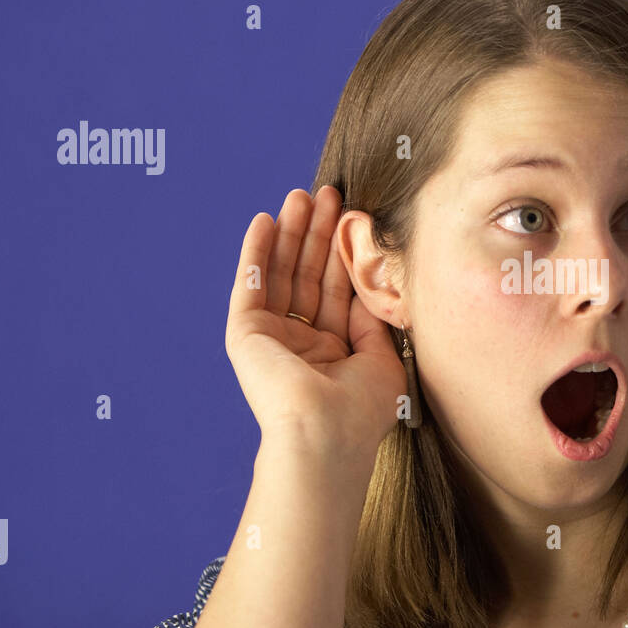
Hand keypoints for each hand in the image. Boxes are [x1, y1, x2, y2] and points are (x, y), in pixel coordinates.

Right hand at [224, 186, 407, 453]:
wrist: (326, 434)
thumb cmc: (362, 409)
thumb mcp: (383, 358)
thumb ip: (373, 319)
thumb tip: (370, 284)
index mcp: (333, 354)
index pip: (335, 291)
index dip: (342, 254)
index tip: (351, 216)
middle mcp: (300, 345)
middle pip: (307, 275)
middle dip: (316, 234)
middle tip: (326, 193)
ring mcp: (271, 339)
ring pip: (280, 274)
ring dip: (289, 234)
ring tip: (299, 195)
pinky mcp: (245, 335)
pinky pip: (250, 285)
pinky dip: (255, 252)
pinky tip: (264, 221)